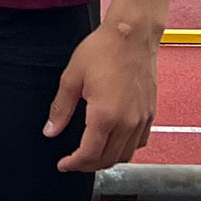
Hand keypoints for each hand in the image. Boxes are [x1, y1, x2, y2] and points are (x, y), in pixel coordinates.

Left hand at [46, 20, 158, 171]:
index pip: (89, 154)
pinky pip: (140, 141)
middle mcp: (127, 121)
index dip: (74, 164)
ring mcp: (141, 118)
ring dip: (107, 159)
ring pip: (126, 154)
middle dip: (88, 165)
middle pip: (108, 159)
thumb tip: (50, 130)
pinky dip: (126, 148)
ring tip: (92, 153)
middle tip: (74, 161)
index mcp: (105, 115)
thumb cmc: (102, 50)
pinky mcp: (150, 113)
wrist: (131, 35)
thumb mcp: (72, 77)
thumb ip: (60, 108)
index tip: (64, 165)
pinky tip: (114, 140)